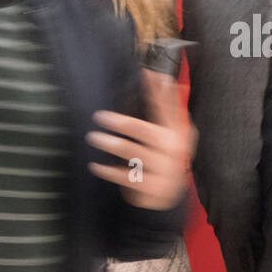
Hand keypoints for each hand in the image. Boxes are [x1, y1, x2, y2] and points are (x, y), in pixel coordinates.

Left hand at [86, 69, 194, 209]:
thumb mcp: (173, 136)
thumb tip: (162, 79)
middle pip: (144, 131)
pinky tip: (95, 166)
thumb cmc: (165, 159)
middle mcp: (172, 149)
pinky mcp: (149, 185)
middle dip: (121, 123)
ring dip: (109, 143)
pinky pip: (123, 176)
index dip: (159, 91)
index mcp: (178, 133)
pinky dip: (107, 171)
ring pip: (130, 151)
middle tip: (99, 116)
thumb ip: (168, 111)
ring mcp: (161, 168)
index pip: (169, 108)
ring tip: (92, 137)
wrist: (168, 198)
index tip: (147, 73)